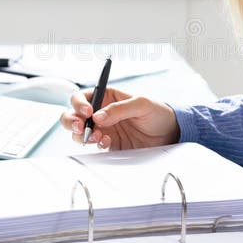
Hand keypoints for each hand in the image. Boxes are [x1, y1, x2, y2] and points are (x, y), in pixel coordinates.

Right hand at [60, 87, 179, 150]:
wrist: (170, 134)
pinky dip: (96, 144)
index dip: (79, 103)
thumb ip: (119, 109)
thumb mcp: (141, 104)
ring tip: (97, 136)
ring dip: (82, 135)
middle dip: (72, 121)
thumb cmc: (158, 113)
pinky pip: (94, 145)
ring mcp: (103, 129)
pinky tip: (107, 142)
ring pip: (79, 132)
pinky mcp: (108, 144)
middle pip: (74, 115)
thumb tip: (98, 116)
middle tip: (81, 127)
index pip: (83, 97)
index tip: (87, 112)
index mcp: (107, 97)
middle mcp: (100, 113)